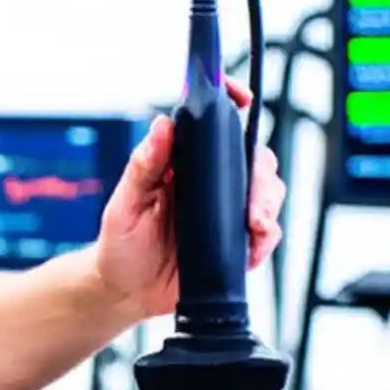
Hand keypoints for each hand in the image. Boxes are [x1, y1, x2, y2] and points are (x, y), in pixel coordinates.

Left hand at [96, 76, 286, 317]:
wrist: (126, 292)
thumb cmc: (120, 244)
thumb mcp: (125, 204)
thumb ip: (143, 166)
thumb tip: (162, 126)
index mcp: (183, 164)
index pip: (212, 126)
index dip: (231, 104)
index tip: (242, 98)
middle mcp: (210, 184)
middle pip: (253, 159)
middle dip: (261, 172)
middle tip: (252, 195)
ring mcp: (226, 212)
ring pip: (267, 193)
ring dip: (268, 204)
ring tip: (254, 222)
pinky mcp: (236, 243)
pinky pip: (265, 233)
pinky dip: (266, 237)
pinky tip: (253, 243)